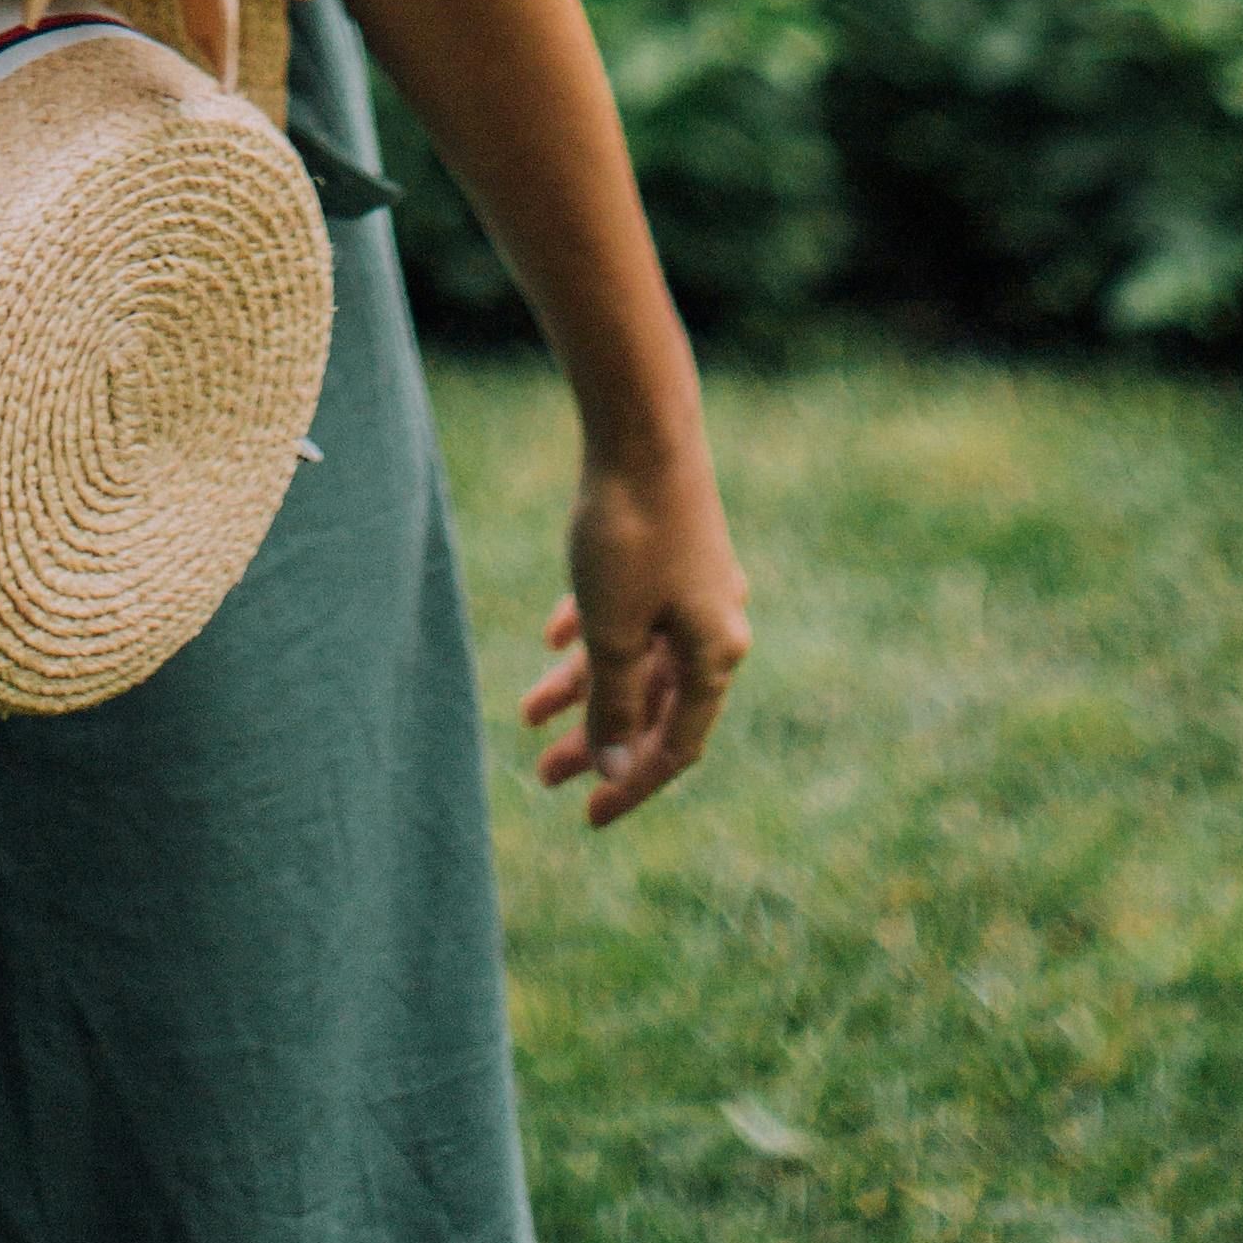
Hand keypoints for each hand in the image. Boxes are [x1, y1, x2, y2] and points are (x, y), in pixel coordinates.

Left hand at [522, 429, 749, 827]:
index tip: (586, 816)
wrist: (640, 427)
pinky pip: (632, 610)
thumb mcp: (613, 631)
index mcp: (714, 655)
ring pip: (636, 657)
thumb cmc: (628, 534)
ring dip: (583, 689)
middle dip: (596, 742)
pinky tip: (553, 638)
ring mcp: (695, 585)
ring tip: (527, 715)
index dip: (630, 784)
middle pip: (651, 705)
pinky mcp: (671, 549)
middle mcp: (716, 624)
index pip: (675, 746)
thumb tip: (610, 766)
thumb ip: (612, 703)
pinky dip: (594, 631)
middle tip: (543, 777)